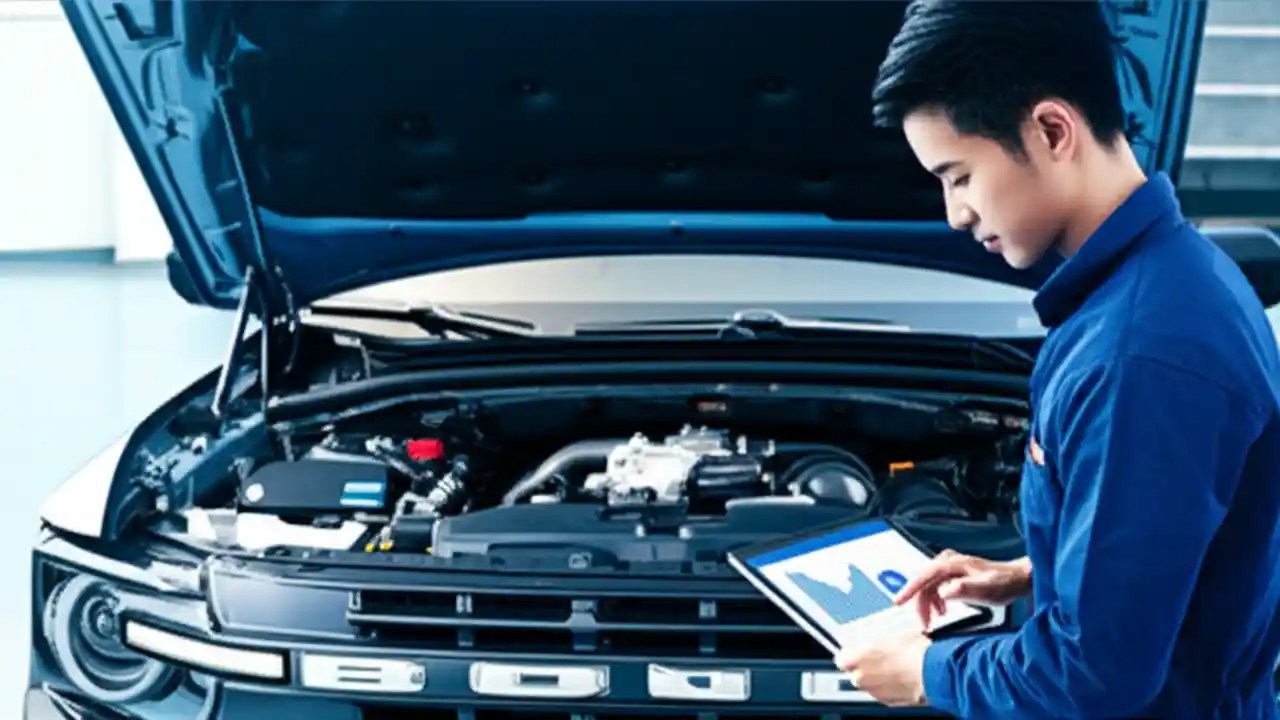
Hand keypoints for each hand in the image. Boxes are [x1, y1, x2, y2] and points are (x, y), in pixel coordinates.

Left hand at [834, 632, 930, 706]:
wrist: (932, 671)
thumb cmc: (914, 651)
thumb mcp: (891, 635)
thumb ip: (876, 642)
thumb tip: (876, 641)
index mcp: (856, 659)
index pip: (841, 659)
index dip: (850, 655)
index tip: (856, 652)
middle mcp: (861, 678)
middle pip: (855, 673)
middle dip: (864, 668)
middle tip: (878, 659)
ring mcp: (874, 692)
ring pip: (869, 685)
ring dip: (877, 679)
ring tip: (893, 668)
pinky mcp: (888, 702)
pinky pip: (883, 694)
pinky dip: (888, 688)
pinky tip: (901, 679)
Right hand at [894, 551, 1031, 629]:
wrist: (1017, 578)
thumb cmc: (1002, 583)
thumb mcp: (985, 588)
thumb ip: (964, 589)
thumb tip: (943, 591)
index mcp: (950, 564)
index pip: (923, 576)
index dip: (909, 590)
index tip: (898, 602)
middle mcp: (947, 562)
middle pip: (924, 582)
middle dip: (921, 604)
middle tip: (924, 624)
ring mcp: (950, 566)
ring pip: (929, 585)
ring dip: (928, 604)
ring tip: (933, 621)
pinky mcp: (954, 572)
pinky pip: (937, 586)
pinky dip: (936, 600)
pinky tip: (942, 611)